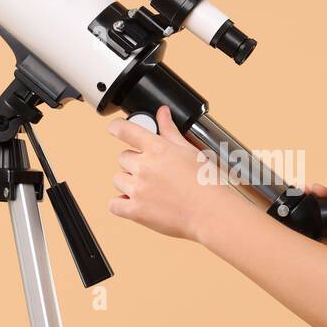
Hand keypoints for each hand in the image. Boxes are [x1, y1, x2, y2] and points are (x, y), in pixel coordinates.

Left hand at [106, 105, 223, 242]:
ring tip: (149, 189)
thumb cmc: (207, 183)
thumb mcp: (189, 150)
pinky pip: (114, 205)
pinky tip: (135, 203)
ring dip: (128, 183)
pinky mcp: (136, 211)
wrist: (212, 213)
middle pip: (122, 158)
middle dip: (134, 163)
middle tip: (152, 172)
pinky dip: (121, 205)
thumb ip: (170, 130)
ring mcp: (138, 189)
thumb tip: (162, 113)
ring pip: (118, 180)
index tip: (115, 128)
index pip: (125, 130)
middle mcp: (145, 166)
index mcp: (158, 148)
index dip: (117, 127)